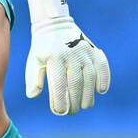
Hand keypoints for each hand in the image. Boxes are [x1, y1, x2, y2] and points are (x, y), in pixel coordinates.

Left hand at [23, 0, 109, 115]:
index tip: (60, 112)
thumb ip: (32, 79)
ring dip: (89, 94)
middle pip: (76, 82)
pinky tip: (101, 91)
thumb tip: (33, 95)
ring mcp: (84, 51)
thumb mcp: (33, 61)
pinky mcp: (94, 49)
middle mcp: (70, 54)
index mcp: (54, 58)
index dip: (60, 99)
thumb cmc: (42, 49)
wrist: (54, 25)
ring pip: (90, 76)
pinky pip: (102, 65)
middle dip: (75, 101)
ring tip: (85, 106)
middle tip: (73, 112)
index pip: (58, 83)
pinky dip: (104, 78)